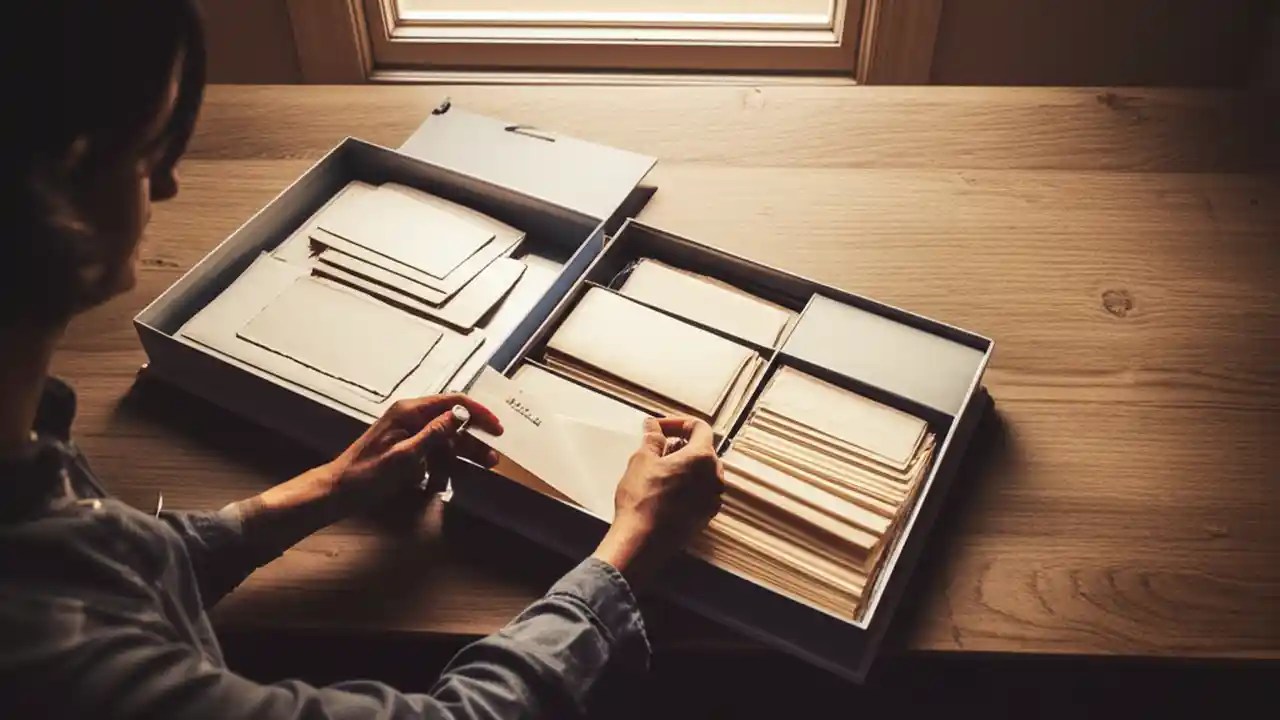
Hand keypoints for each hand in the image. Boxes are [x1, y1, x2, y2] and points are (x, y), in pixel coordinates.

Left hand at [322, 394, 502, 506]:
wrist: (338, 491)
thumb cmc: (368, 474)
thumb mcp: (404, 456)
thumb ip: (434, 434)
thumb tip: (460, 414)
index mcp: (409, 412)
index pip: (452, 402)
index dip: (477, 413)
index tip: (496, 428)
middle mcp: (410, 417)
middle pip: (451, 421)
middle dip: (473, 438)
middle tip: (493, 457)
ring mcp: (407, 432)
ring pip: (444, 439)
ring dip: (462, 453)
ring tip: (482, 467)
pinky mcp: (405, 448)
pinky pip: (432, 452)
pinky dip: (443, 464)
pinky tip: (447, 481)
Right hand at [593, 417, 723, 586]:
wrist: (641, 541)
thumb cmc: (642, 501)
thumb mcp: (642, 460)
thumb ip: (653, 438)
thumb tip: (654, 427)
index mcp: (702, 458)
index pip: (700, 427)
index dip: (678, 422)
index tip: (661, 427)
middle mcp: (714, 478)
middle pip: (703, 449)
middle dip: (681, 443)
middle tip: (658, 446)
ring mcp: (712, 500)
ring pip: (702, 472)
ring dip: (684, 465)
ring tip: (660, 468)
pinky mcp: (704, 517)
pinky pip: (700, 492)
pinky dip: (687, 485)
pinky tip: (665, 489)